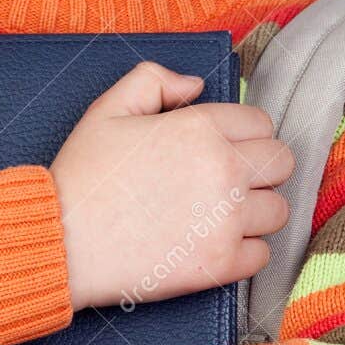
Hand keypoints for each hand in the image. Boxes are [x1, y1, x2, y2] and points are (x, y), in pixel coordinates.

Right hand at [49, 62, 294, 311]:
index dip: (243, 135)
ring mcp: (226, 220)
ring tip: (222, 215)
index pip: (261, 124)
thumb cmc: (81, 176)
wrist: (61, 241)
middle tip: (230, 181)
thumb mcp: (107, 109)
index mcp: (200, 128)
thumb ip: (152, 80)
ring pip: (280, 210)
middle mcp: (223, 171)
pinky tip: (214, 245)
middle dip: (261, 169)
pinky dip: (244, 252)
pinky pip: (262, 255)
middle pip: (283, 163)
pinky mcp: (221, 264)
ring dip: (256, 212)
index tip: (223, 150)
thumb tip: (195, 84)